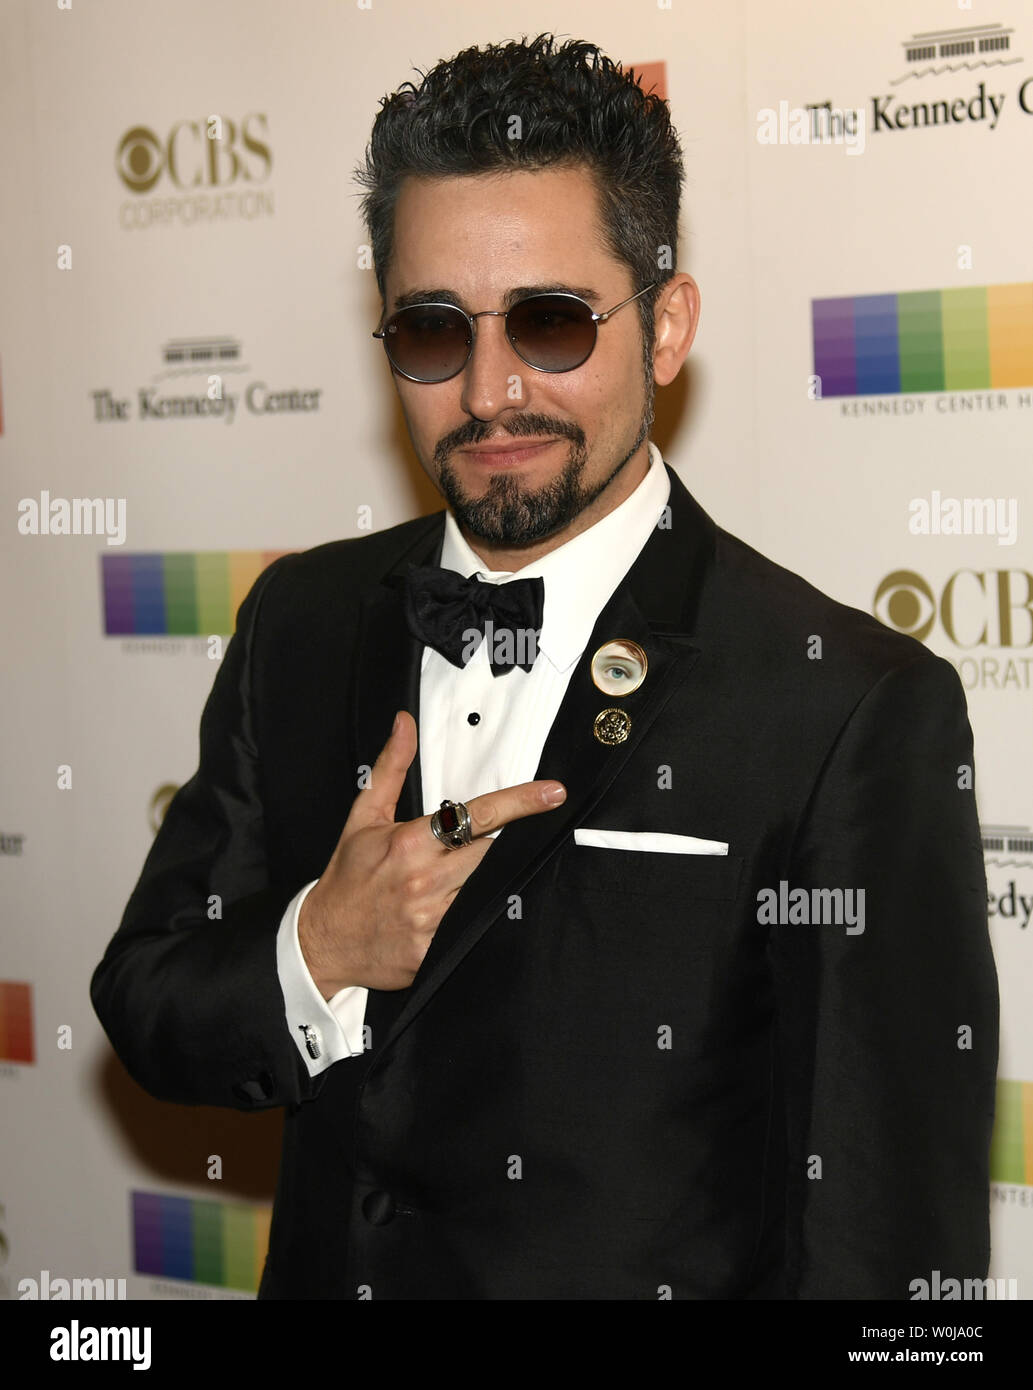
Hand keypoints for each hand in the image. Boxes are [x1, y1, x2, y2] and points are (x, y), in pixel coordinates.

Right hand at [297, 710, 565, 995]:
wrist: (323, 940)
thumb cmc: (347, 876)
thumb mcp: (365, 817)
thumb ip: (391, 767)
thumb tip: (405, 723)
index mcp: (411, 843)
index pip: (479, 816)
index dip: (521, 802)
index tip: (552, 793)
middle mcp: (425, 881)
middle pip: (492, 855)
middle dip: (499, 846)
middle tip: (490, 847)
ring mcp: (431, 920)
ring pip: (486, 890)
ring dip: (485, 880)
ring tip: (459, 880)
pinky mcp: (433, 952)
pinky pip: (470, 927)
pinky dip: (472, 915)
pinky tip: (452, 910)